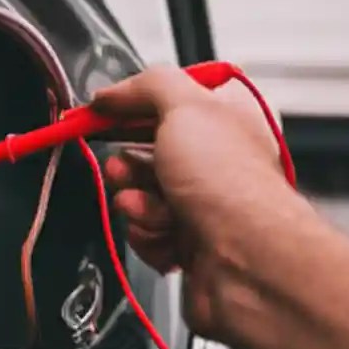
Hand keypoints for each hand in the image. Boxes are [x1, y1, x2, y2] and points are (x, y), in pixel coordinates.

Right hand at [91, 67, 306, 338]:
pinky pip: (147, 233)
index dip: (132, 104)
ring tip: (150, 208)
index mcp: (225, 117)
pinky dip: (148, 235)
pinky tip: (164, 235)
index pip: (169, 99)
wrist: (246, 262)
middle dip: (127, 162)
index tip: (102, 112)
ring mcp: (205, 204)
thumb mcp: (186, 107)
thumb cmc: (233, 187)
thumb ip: (147, 86)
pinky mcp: (191, 244)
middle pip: (148, 150)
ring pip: (142, 195)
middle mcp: (217, 160)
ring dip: (136, 203)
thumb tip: (113, 92)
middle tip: (123, 169)